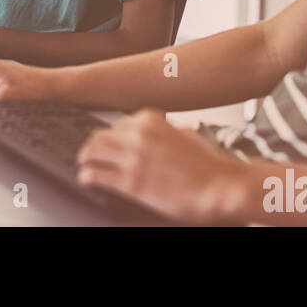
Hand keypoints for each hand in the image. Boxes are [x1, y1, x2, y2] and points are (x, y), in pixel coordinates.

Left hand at [77, 110, 245, 224]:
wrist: (222, 187)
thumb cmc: (213, 166)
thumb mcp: (191, 135)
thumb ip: (173, 131)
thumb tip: (172, 131)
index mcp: (151, 120)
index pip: (119, 123)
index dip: (113, 136)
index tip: (110, 143)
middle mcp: (137, 134)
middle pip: (100, 135)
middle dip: (94, 146)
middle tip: (91, 154)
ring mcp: (131, 157)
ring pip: (90, 151)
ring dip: (85, 158)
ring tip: (84, 165)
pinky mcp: (129, 181)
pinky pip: (94, 174)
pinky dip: (86, 177)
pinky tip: (87, 180)